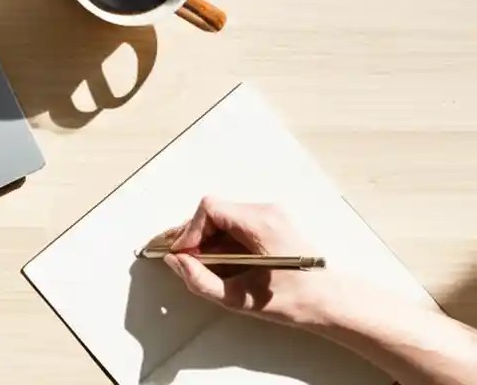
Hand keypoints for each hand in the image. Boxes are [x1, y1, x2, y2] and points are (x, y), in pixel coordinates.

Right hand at [160, 197, 347, 328]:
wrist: (333, 301)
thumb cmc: (294, 301)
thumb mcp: (241, 299)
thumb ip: (201, 280)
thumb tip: (176, 262)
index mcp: (261, 223)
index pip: (211, 208)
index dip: (190, 230)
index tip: (184, 254)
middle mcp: (266, 210)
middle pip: (215, 210)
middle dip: (196, 235)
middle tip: (188, 261)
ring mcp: (271, 213)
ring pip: (224, 215)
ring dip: (208, 237)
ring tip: (203, 263)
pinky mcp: (273, 221)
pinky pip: (237, 222)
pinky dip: (222, 238)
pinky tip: (222, 261)